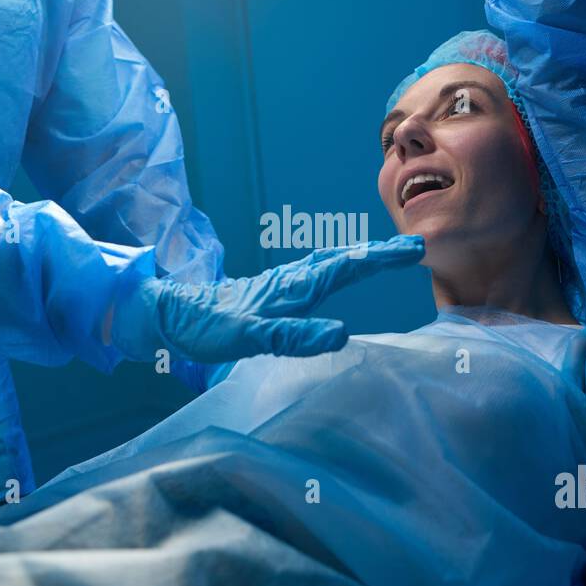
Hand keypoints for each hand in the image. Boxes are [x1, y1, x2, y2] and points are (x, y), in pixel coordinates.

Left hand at [109, 235, 424, 362]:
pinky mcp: (272, 289)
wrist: (171, 315)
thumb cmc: (208, 329)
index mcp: (293, 288)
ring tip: (385, 253)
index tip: (414, 248)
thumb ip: (294, 337)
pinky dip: (336, 265)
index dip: (380, 259)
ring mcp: (282, 282)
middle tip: (413, 247)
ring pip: (329, 262)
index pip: (346, 268)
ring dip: (359, 256)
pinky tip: (335, 270)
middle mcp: (291, 279)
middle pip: (343, 259)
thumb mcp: (250, 339)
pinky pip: (315, 271)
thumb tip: (340, 334)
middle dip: (378, 253)